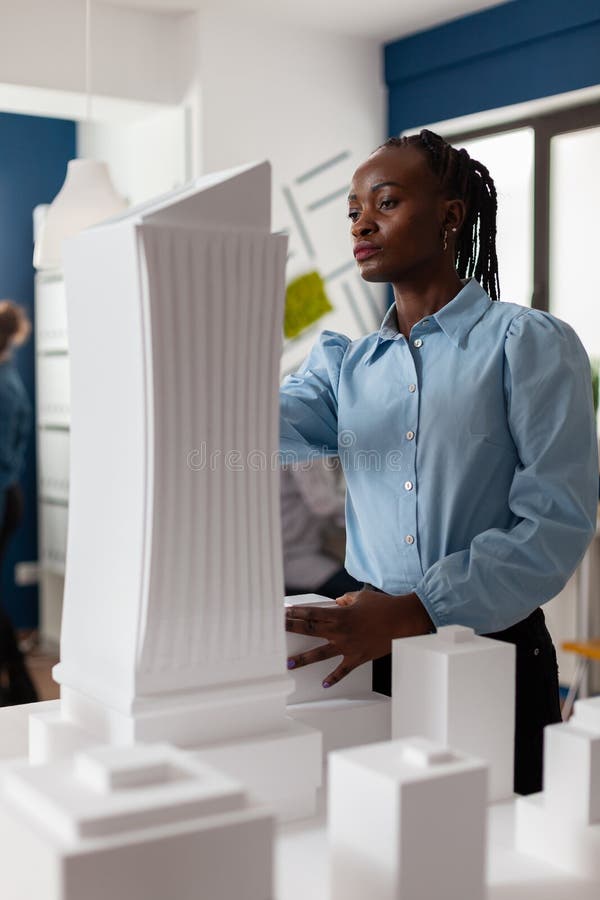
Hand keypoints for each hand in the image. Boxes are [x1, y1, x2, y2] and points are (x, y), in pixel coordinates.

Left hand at [285, 589, 432, 687]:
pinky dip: (334, 678)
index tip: (281, 613)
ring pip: (321, 653)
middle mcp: (341, 630)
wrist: (404, 620)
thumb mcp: (361, 597)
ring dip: (304, 659)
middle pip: (310, 630)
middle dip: (291, 629)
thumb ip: (345, 600)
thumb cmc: (383, 606)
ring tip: (289, 664)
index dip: (295, 613)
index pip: (312, 613)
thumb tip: (336, 603)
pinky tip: (324, 684)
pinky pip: (343, 670)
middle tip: (274, 631)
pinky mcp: (358, 657)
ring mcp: (348, 646)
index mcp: (340, 614)